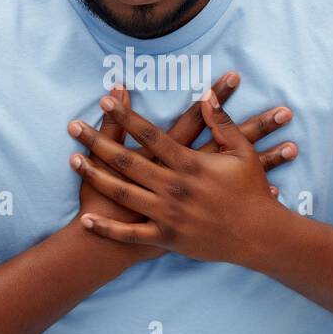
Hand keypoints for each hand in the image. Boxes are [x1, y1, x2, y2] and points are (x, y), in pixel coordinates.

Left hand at [69, 87, 296, 263]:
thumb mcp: (242, 152)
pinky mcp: (167, 238)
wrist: (259, 236)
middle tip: (74, 126)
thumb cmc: (252, 191)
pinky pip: (130, 235)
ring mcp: (168, 214)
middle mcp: (174, 187)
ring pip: (123, 193)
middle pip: (127, 161)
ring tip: (72, 161)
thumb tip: (206, 95)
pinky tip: (86, 219)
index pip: (150, 135)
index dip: (126, 116)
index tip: (105, 100)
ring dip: (95, 177)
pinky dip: (107, 229)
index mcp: (190, 164)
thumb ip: (221, 123)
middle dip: (98, 142)